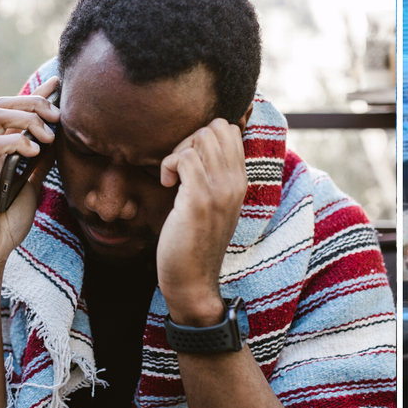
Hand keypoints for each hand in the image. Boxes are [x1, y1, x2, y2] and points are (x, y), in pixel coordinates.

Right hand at [0, 77, 58, 275]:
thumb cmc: (7, 221)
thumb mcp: (33, 185)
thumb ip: (41, 162)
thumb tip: (58, 140)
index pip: (14, 109)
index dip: (36, 93)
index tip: (59, 82)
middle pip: (4, 104)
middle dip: (35, 103)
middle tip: (58, 118)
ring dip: (27, 120)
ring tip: (47, 137)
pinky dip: (14, 142)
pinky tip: (32, 151)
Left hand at [157, 118, 246, 324]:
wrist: (194, 280)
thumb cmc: (196, 242)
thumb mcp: (214, 205)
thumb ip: (214, 177)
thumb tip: (197, 149)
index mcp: (241, 182)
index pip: (231, 131)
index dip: (204, 136)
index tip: (190, 161)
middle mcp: (235, 183)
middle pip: (217, 128)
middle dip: (191, 138)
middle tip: (178, 167)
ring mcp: (220, 191)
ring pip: (201, 138)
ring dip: (178, 151)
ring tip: (172, 177)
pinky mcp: (199, 200)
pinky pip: (185, 158)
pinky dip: (168, 165)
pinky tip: (166, 185)